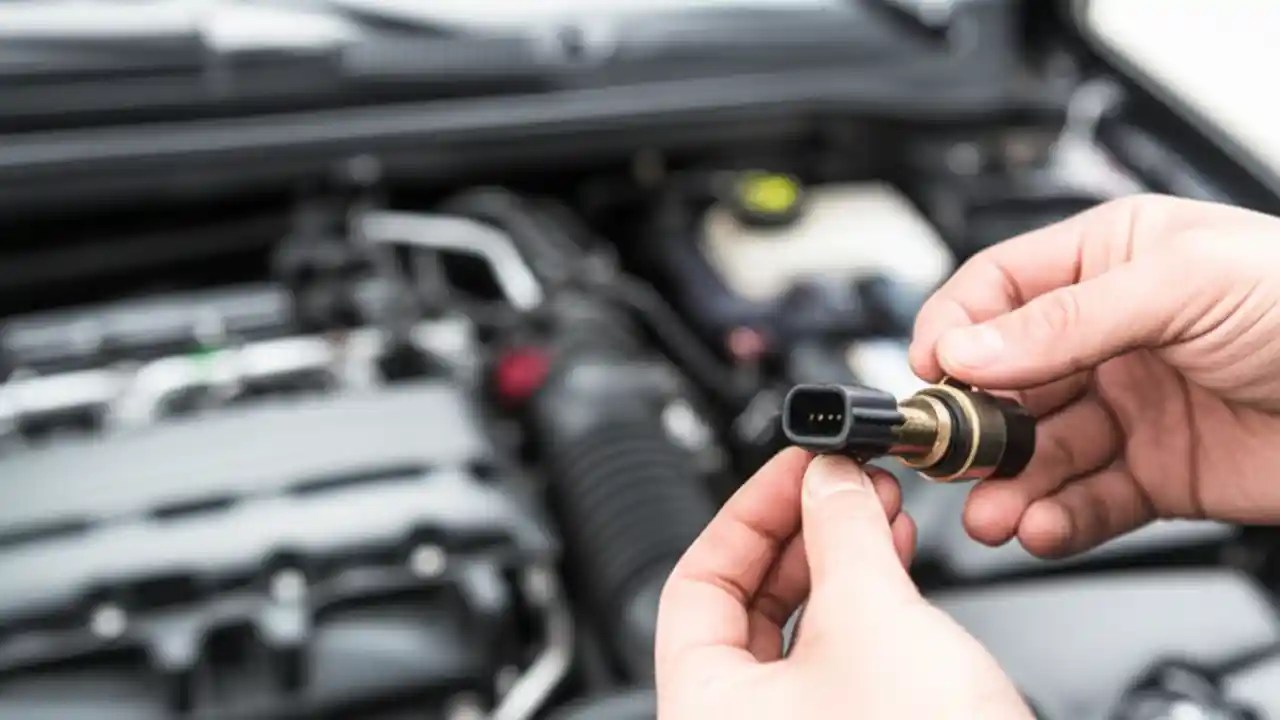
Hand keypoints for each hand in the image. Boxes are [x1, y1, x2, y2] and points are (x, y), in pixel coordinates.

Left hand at [655, 449, 1030, 718]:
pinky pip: (839, 661)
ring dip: (838, 561)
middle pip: (747, 602)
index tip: (795, 467)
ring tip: (879, 511)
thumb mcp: (873, 621)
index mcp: (706, 708)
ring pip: (799, 631)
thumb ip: (842, 533)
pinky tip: (896, 567)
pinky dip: (864, 606)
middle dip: (803, 530)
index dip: (748, 511)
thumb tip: (829, 478)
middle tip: (843, 483)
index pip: (696, 581)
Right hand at [910, 194, 1279, 556]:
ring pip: (1039, 451)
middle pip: (1007, 380)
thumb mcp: (1184, 284)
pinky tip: (1041, 526)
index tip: (930, 372)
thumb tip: (970, 346)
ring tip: (993, 511)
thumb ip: (1067, 320)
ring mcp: (1130, 406)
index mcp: (1108, 262)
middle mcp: (1108, 334)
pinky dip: (1058, 519)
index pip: (998, 291)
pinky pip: (1087, 500)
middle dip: (976, 423)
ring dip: (1007, 485)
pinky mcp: (1156, 473)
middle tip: (955, 456)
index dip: (955, 329)